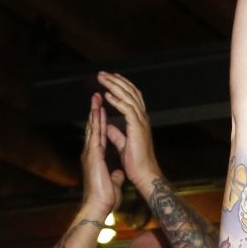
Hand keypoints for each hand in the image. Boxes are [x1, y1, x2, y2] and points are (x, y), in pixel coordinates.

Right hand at [79, 92, 123, 216]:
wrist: (98, 205)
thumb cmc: (104, 197)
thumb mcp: (112, 183)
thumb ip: (114, 176)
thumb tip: (118, 173)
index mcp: (96, 158)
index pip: (98, 136)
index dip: (100, 122)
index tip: (103, 110)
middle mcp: (91, 153)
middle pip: (93, 128)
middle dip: (95, 111)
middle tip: (96, 96)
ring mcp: (90, 153)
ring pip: (92, 127)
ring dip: (94, 111)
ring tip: (96, 96)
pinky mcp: (92, 155)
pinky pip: (95, 134)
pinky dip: (96, 122)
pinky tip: (98, 111)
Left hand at [98, 72, 159, 190]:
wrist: (144, 174)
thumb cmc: (135, 162)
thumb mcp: (123, 144)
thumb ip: (116, 134)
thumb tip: (108, 127)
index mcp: (139, 120)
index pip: (132, 97)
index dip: (122, 86)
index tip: (110, 78)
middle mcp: (142, 118)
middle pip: (130, 92)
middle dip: (116, 81)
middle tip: (102, 74)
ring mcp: (141, 121)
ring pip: (129, 97)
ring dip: (115, 86)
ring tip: (103, 79)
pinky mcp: (137, 128)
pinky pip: (127, 109)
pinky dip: (117, 101)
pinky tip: (107, 95)